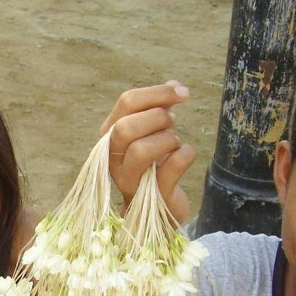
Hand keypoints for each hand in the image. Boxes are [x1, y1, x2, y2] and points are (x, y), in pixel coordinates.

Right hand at [100, 80, 195, 222]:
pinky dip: (186, 155)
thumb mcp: (150, 134)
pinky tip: (185, 154)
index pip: (125, 103)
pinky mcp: (150, 197)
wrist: (157, 210)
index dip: (156, 93)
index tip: (182, 92)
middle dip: (158, 118)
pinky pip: (171, 168)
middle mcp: (112, 160)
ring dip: (168, 139)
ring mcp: (128, 181)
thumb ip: (158, 108)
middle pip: (126, 127)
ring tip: (174, 143)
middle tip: (172, 123)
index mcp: (109, 138)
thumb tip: (175, 85)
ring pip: (141, 150)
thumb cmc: (153, 167)